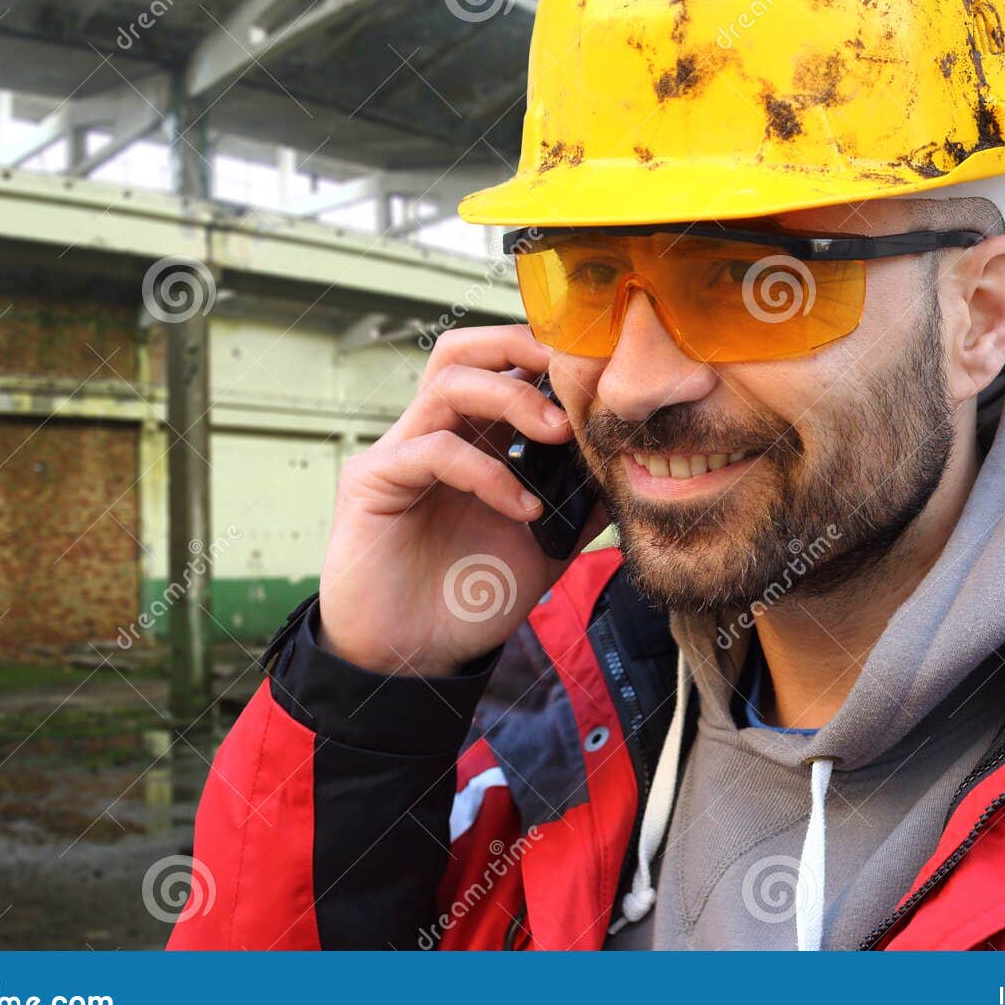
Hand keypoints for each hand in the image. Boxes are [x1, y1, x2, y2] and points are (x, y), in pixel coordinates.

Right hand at [317, 325, 606, 676]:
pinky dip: (487, 472)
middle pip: (461, 350)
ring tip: (558, 435)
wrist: (415, 657)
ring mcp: (399, 452)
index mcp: (471, 439)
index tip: (596, 374)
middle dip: (518, 347)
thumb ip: (581, 504)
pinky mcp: (373, 482)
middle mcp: (431, 434)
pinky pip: (431, 450)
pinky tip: (524, 509)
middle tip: (572, 382)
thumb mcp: (546, 545)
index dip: (543, 355)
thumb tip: (630, 468)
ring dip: (512, 399)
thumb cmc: (469, 596)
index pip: (497, 365)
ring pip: (448, 384)